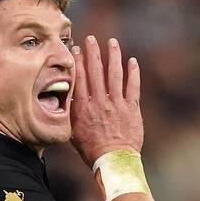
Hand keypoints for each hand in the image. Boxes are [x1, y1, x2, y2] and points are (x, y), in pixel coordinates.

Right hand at [69, 36, 142, 166]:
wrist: (113, 161)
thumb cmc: (92, 151)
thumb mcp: (74, 132)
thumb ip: (72, 114)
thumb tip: (66, 102)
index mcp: (83, 106)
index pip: (80, 77)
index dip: (78, 61)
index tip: (77, 49)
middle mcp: (99, 101)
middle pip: (96, 71)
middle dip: (93, 52)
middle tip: (91, 39)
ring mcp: (117, 104)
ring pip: (115, 74)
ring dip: (113, 56)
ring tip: (112, 42)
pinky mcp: (132, 109)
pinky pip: (133, 86)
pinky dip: (133, 73)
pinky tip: (132, 61)